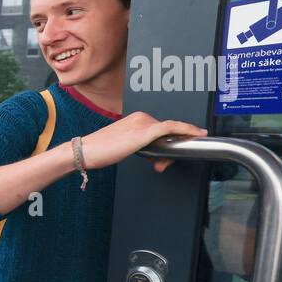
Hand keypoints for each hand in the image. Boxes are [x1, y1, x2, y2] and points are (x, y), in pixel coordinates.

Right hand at [80, 112, 208, 172]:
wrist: (84, 151)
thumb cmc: (99, 152)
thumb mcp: (124, 149)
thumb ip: (141, 150)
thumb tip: (156, 159)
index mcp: (136, 119)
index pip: (161, 129)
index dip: (169, 142)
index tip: (170, 154)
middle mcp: (141, 117)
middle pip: (167, 132)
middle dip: (170, 148)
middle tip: (163, 164)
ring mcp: (143, 123)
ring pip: (170, 133)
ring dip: (173, 149)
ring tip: (163, 163)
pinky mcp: (145, 132)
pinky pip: (172, 128)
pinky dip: (187, 130)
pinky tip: (197, 133)